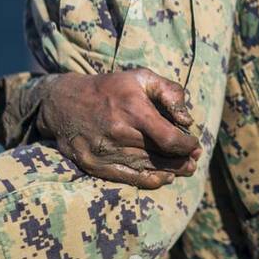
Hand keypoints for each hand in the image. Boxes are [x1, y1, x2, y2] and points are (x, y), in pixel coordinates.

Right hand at [35, 69, 201, 188]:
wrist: (63, 102)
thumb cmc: (110, 88)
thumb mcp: (141, 77)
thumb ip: (170, 92)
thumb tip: (187, 119)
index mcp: (133, 110)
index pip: (170, 138)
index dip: (187, 145)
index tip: (195, 144)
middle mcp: (118, 133)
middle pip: (161, 156)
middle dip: (183, 159)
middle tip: (194, 160)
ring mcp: (104, 151)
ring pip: (147, 168)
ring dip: (171, 171)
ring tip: (185, 169)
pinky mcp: (93, 165)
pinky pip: (128, 178)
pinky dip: (150, 180)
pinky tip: (164, 178)